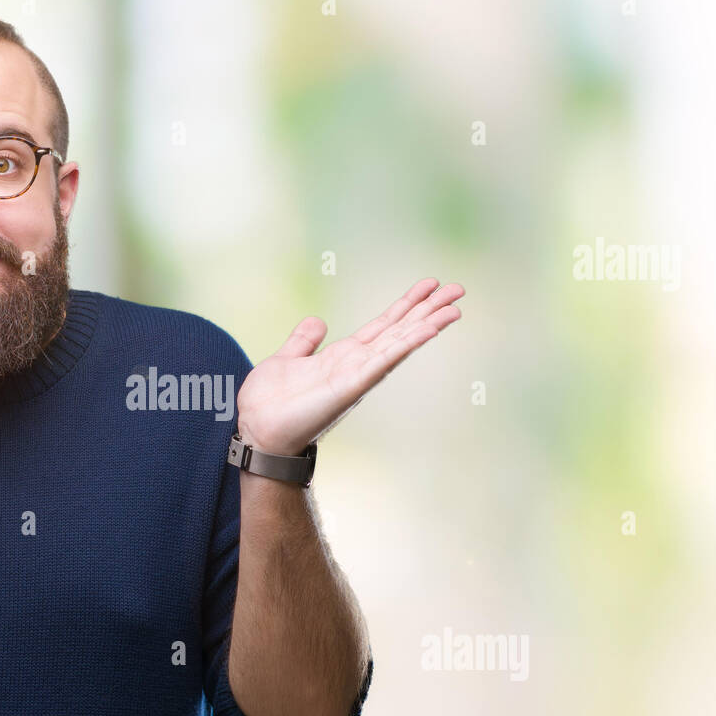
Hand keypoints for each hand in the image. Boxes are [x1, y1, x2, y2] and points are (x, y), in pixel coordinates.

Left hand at [237, 277, 463, 454]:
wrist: (257, 430)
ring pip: (399, 343)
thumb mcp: (286, 360)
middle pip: (399, 330)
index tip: (430, 285)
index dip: (406, 305)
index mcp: (342, 356)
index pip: (382, 325)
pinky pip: (384, 361)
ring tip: (455, 308)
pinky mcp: (351, 386)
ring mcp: (357, 376)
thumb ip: (303, 341)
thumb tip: (318, 321)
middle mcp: (356, 364)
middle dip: (428, 309)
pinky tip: (427, 329)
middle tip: (458, 289)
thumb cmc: (269, 403)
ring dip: (427, 325)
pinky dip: (406, 344)